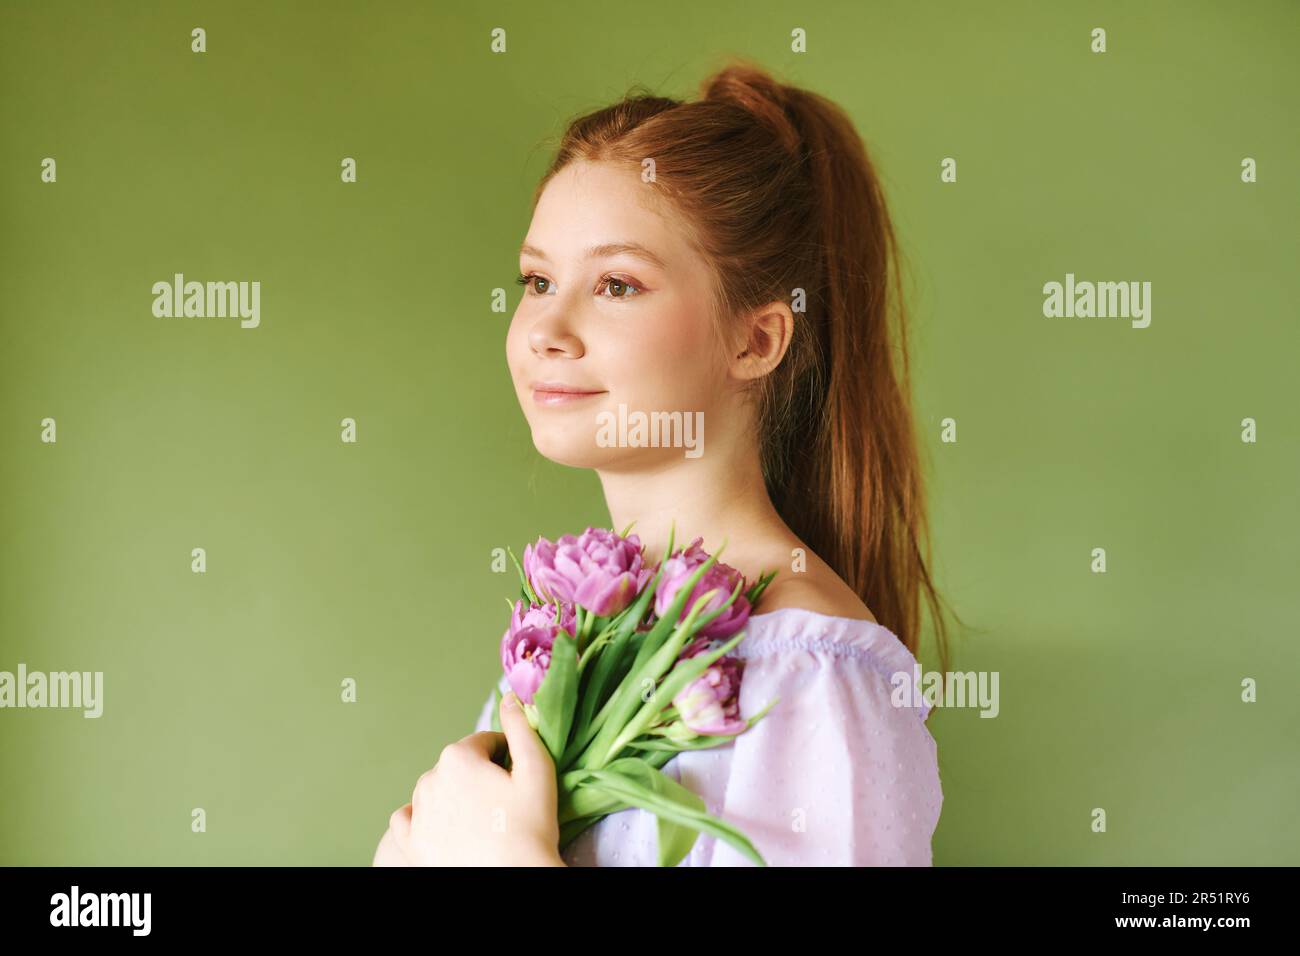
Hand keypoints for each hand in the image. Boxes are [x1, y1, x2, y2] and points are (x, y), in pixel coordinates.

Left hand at [378, 691, 565, 865]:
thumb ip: (521, 728)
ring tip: (480, 817)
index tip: (517, 776)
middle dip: (479, 775)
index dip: (505, 756)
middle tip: (503, 800)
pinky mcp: (411, 842)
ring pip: (436, 789)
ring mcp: (417, 812)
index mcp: (459, 756)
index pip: (484, 742)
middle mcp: (430, 779)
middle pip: (459, 765)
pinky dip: (422, 815)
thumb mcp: (536, 769)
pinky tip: (443, 824)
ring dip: (454, 794)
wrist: (513, 877)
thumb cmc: (529, 827)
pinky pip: (408, 817)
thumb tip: (510, 697)